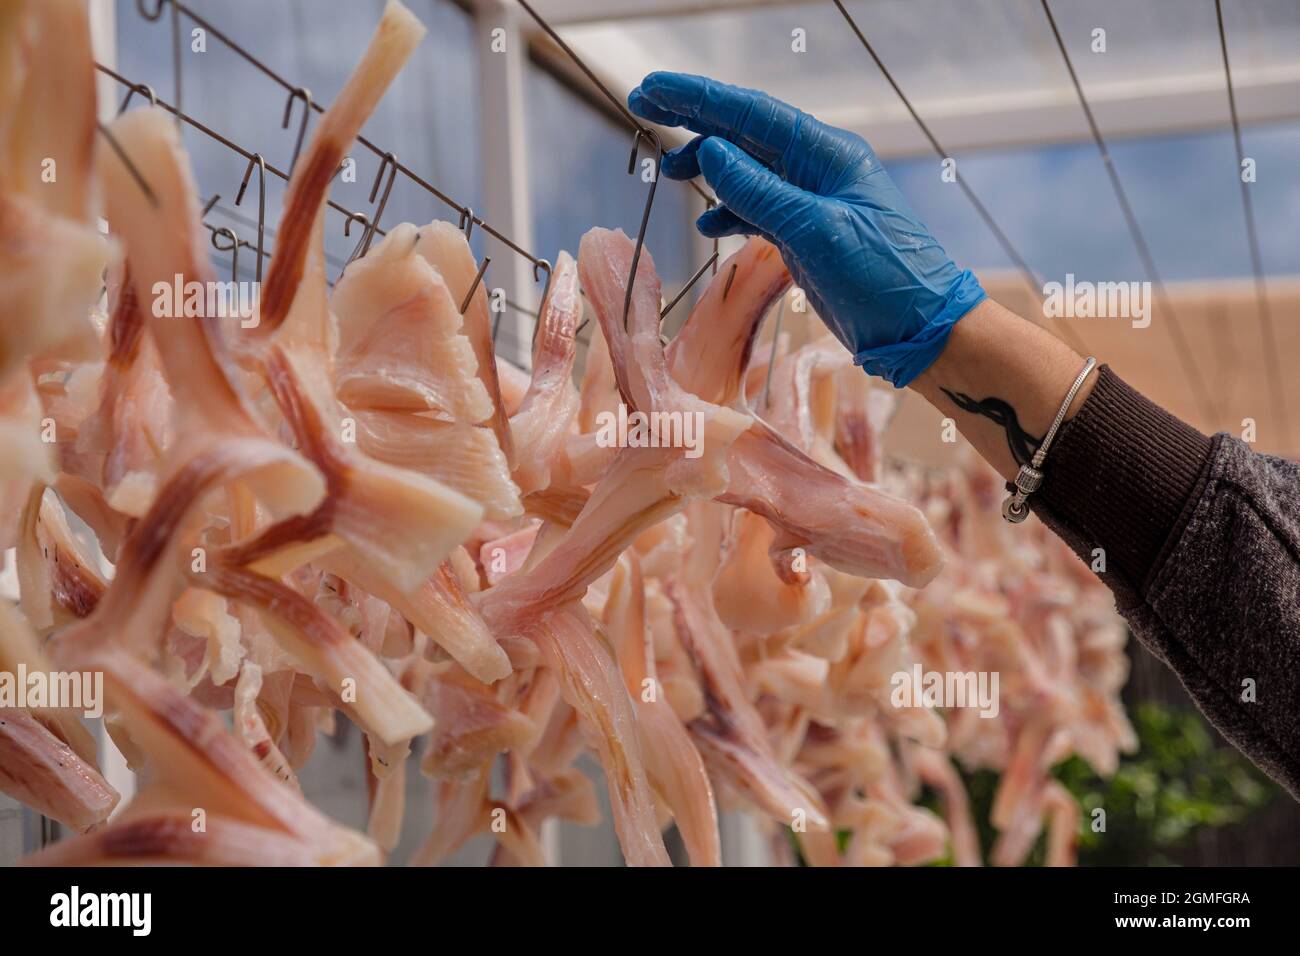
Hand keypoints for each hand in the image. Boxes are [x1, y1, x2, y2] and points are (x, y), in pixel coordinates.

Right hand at [628, 72, 984, 387]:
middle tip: (644, 108)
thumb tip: (709, 151)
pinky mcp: (808, 235)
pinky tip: (708, 225)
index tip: (653, 89)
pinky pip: (759, 211)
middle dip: (694, 120)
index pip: (751, 113)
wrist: (922, 330)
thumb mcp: (816, 232)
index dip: (697, 98)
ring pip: (749, 172)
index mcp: (826, 155)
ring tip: (669, 171)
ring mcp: (812, 203)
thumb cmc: (885, 278)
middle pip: (745, 134)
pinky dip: (730, 213)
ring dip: (708, 168)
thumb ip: (759, 192)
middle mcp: (818, 171)